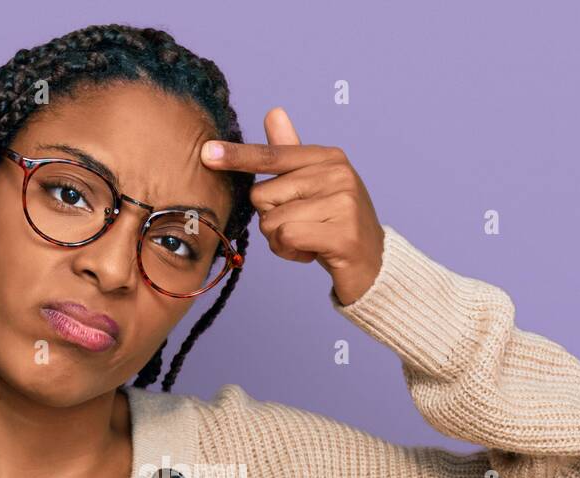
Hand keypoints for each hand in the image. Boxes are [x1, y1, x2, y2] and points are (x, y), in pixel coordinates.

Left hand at [201, 107, 383, 305]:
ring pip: (271, 221)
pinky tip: (312, 252)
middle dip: (271, 218)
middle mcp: (337, 173)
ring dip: (280, 241)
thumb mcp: (313, 186)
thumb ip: (291, 154)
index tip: (206, 153)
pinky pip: (287, 237)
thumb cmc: (334, 223)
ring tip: (308, 240)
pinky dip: (290, 252)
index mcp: (327, 157)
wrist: (373, 263)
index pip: (271, 156)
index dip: (237, 156)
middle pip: (262, 195)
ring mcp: (342, 202)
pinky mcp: (342, 232)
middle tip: (301, 226)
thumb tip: (273, 112)